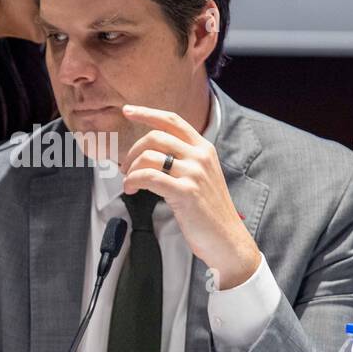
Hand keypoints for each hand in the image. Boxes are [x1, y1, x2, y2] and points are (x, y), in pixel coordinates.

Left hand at [120, 104, 260, 289]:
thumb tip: (151, 155)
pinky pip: (149, 177)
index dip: (147, 113)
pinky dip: (133, 181)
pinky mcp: (185, 192)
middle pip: (155, 137)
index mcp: (204, 149)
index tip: (128, 111)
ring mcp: (194, 173)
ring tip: (129, 182)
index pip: (172, 121)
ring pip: (149, 156)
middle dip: (133, 151)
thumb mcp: (202, 177)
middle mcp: (200, 156)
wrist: (227, 240)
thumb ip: (184, 161)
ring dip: (131, 169)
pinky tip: (132, 190)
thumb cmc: (210, 213)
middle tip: (125, 167)